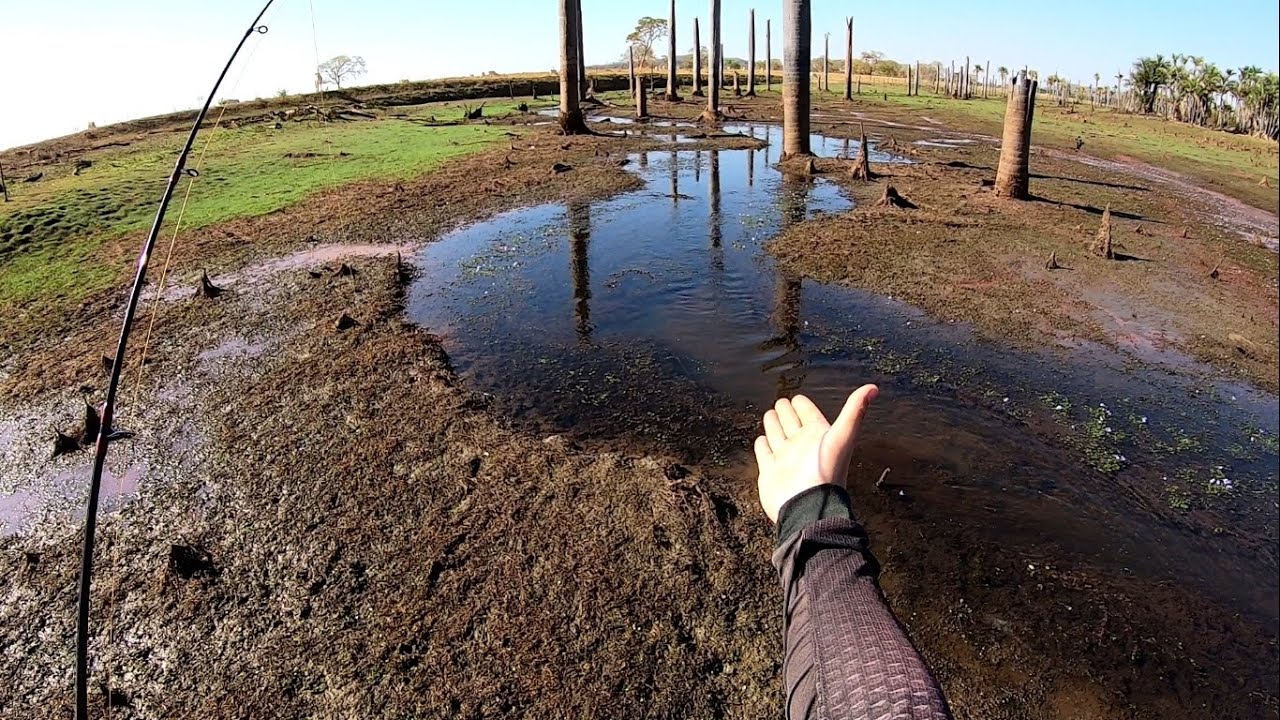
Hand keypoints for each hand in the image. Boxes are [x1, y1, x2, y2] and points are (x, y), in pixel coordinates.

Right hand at [753, 385, 878, 522]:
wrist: (807, 506)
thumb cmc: (826, 472)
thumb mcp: (842, 435)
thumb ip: (855, 411)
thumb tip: (873, 388)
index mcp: (818, 436)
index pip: (808, 414)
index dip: (803, 405)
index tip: (798, 398)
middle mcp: (801, 446)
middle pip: (791, 422)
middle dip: (786, 411)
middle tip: (782, 402)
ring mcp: (785, 458)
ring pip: (777, 435)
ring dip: (774, 424)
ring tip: (771, 414)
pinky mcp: (770, 470)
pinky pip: (764, 453)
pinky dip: (762, 445)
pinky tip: (762, 439)